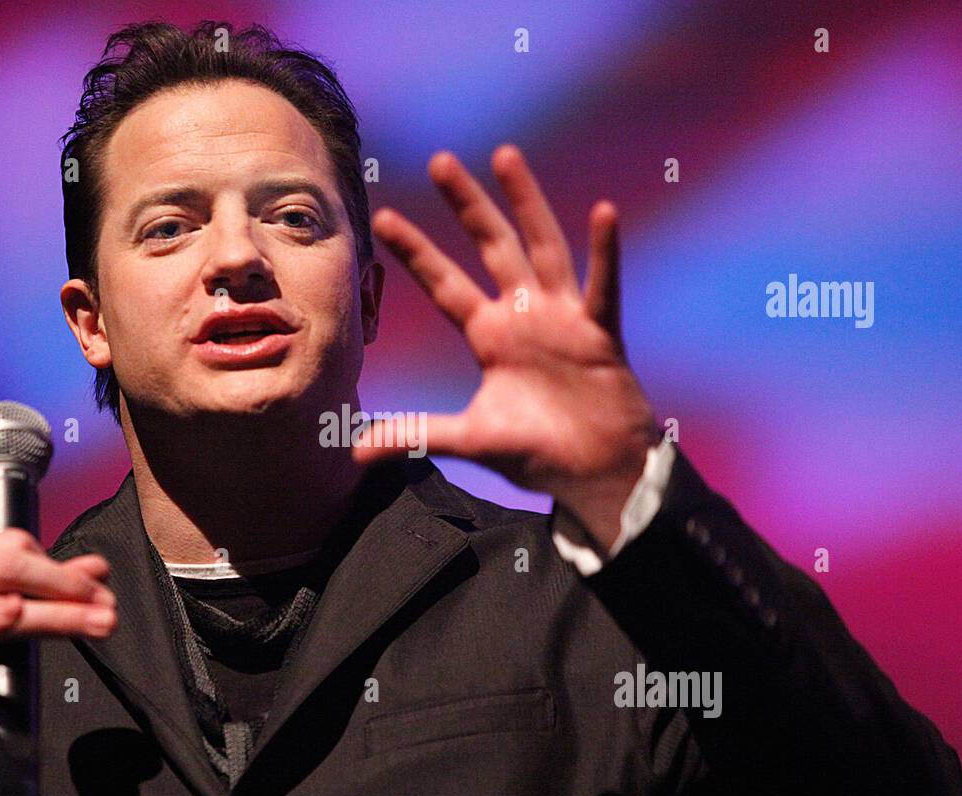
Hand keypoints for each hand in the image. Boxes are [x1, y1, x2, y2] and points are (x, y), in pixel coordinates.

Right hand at [0, 528, 115, 781]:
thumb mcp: (6, 613)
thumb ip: (48, 588)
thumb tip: (95, 569)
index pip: (14, 546)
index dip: (62, 567)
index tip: (97, 585)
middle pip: (11, 564)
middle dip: (66, 585)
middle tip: (105, 606)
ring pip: (3, 596)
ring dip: (57, 612)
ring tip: (97, 623)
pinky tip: (13, 614)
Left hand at [354, 144, 656, 549]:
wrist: (594, 473)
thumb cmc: (537, 451)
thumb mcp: (469, 439)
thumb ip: (415, 436)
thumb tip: (355, 451)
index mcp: (489, 335)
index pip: (444, 283)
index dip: (415, 252)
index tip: (381, 217)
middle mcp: (523, 314)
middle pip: (491, 246)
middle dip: (466, 205)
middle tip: (440, 160)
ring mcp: (563, 318)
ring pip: (543, 247)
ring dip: (526, 202)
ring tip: (505, 156)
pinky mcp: (599, 333)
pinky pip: (603, 286)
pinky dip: (606, 251)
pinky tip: (604, 211)